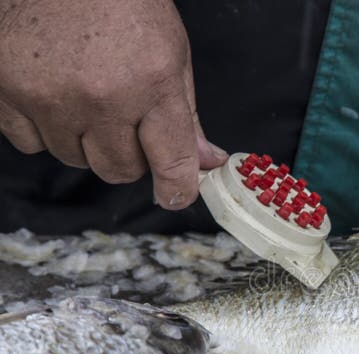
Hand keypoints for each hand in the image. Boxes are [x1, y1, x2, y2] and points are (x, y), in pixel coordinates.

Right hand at [0, 0, 226, 207]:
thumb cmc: (121, 2)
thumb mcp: (172, 52)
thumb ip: (187, 115)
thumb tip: (205, 162)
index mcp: (152, 82)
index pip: (171, 161)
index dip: (177, 188)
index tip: (176, 196)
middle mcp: (101, 95)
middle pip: (119, 170)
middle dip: (129, 156)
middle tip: (127, 121)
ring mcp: (49, 95)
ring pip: (75, 160)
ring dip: (86, 142)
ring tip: (88, 96)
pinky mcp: (5, 90)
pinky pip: (31, 144)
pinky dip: (45, 128)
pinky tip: (54, 93)